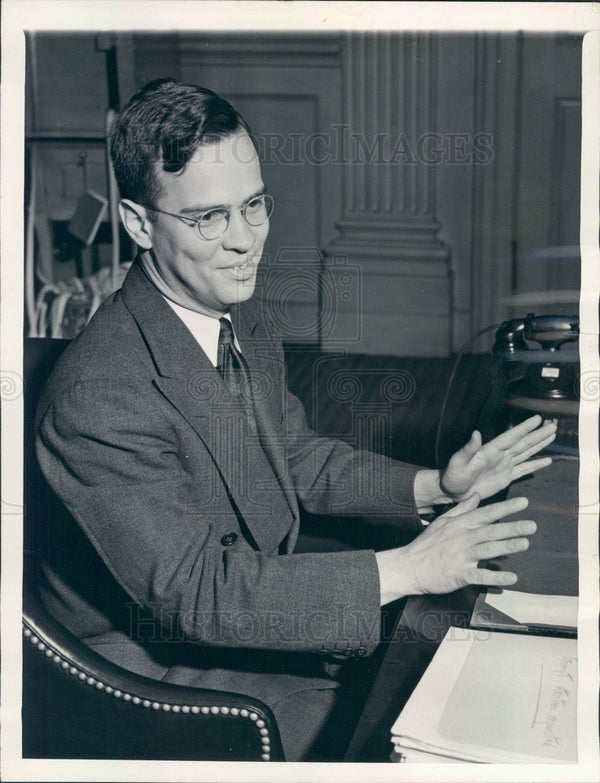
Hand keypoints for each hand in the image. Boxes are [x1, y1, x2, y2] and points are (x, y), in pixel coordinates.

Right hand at [376, 493, 536, 602]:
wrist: (410, 566)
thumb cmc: (427, 543)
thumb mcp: (443, 521)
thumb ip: (462, 509)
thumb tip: (477, 496)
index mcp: (460, 524)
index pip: (486, 513)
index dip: (506, 507)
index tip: (524, 502)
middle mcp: (463, 538)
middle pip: (491, 530)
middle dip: (513, 527)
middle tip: (532, 525)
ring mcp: (462, 556)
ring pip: (488, 549)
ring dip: (507, 546)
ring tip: (525, 544)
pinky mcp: (460, 574)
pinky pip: (481, 575)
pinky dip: (496, 577)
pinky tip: (512, 577)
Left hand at [439, 415, 556, 501]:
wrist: (451, 491)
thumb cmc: (452, 476)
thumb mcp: (458, 462)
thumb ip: (468, 449)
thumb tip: (476, 433)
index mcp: (490, 450)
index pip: (510, 437)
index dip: (524, 428)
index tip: (537, 419)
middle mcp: (500, 455)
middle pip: (523, 443)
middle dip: (538, 434)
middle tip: (553, 425)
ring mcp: (504, 466)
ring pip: (526, 453)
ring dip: (539, 445)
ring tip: (553, 435)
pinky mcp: (506, 477)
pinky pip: (524, 469)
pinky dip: (536, 465)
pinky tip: (547, 460)